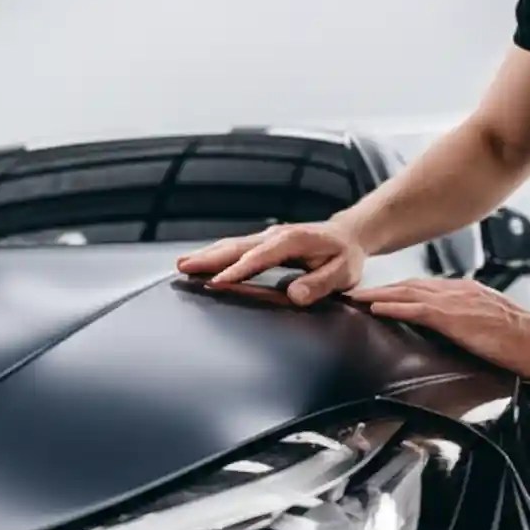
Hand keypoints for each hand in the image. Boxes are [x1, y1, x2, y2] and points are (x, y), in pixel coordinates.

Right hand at [176, 222, 365, 305]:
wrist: (348, 235)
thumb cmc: (345, 256)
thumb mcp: (343, 273)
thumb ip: (320, 284)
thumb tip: (294, 295)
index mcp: (293, 240)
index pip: (260, 257)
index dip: (238, 270)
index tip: (218, 283)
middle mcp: (275, 235)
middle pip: (236, 246)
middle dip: (209, 257)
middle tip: (182, 268)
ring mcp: (267, 237)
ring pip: (231, 245)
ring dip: (206, 255)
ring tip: (181, 265)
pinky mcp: (262, 243)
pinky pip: (235, 248)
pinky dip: (215, 255)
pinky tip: (199, 263)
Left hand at [346, 278, 529, 381]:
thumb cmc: (524, 339)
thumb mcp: (490, 324)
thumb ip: (469, 322)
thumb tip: (454, 331)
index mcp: (466, 292)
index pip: (423, 288)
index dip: (398, 290)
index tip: (377, 294)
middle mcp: (457, 290)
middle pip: (408, 285)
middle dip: (380, 288)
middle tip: (355, 292)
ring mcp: (454, 301)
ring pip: (406, 292)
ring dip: (377, 294)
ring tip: (354, 297)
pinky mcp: (453, 317)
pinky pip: (415, 308)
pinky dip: (391, 306)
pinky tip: (374, 308)